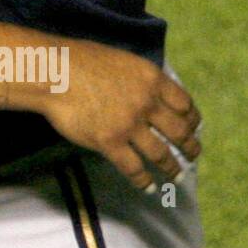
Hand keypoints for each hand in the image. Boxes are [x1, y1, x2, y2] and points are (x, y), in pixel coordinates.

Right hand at [41, 46, 201, 191]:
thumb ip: (140, 79)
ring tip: (176, 176)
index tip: (193, 127)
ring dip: (171, 168)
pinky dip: (144, 181)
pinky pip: (133, 168)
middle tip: (193, 155)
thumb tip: (150, 93)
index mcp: (151, 79)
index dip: (192, 119)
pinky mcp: (109, 143)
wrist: (54, 72)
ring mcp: (128, 125)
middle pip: (179, 132)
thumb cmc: (80, 60)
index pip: (185, 104)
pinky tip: (148, 187)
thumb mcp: (121, 60)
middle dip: (190, 147)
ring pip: (160, 154)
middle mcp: (146, 104)